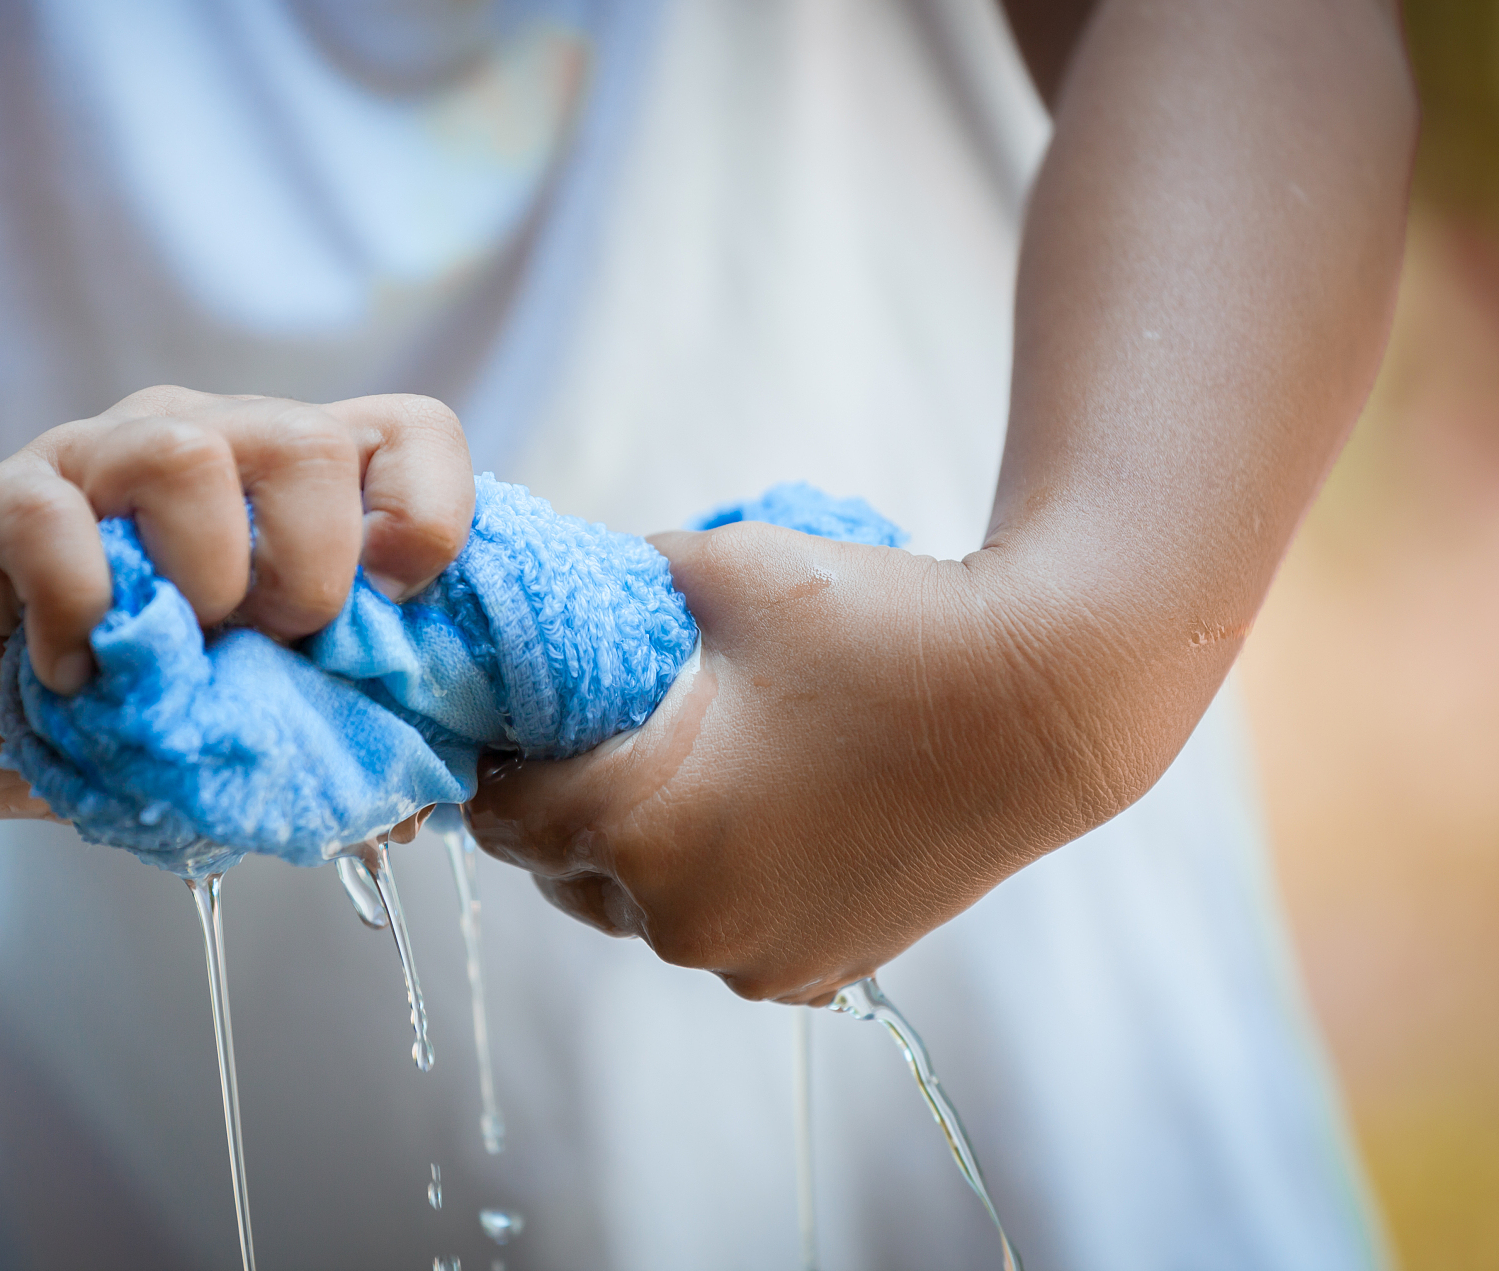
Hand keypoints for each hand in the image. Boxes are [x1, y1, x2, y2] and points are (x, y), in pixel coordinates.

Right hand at [0, 387, 474, 817]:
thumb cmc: (143, 706)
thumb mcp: (262, 717)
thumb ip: (340, 737)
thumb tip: (414, 812)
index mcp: (294, 477)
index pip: (409, 430)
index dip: (427, 514)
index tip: (395, 607)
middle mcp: (207, 436)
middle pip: (306, 439)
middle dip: (311, 573)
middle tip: (268, 645)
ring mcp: (98, 457)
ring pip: (186, 452)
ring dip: (204, 577)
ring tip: (179, 650)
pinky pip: (50, 520)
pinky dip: (75, 612)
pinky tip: (74, 675)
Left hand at [463, 520, 1180, 1002]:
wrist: (1049, 696)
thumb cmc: (877, 621)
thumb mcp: (719, 569)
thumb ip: (618, 587)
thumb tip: (563, 595)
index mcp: (641, 830)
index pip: (499, 816)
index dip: (493, 759)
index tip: (510, 719)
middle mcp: (686, 921)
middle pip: (563, 874)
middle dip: (562, 808)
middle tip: (594, 738)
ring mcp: (756, 960)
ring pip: (640, 913)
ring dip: (635, 855)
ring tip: (680, 770)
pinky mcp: (821, 974)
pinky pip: (722, 933)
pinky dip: (714, 885)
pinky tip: (750, 813)